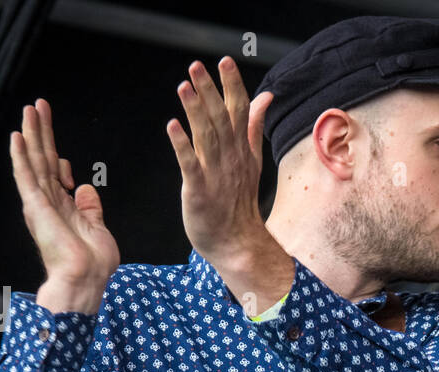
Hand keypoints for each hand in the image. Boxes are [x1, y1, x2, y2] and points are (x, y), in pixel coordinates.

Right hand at [9, 98, 119, 313]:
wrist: (86, 280)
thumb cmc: (93, 263)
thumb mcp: (97, 227)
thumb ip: (90, 207)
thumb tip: (85, 187)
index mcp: (62, 206)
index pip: (56, 169)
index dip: (57, 151)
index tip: (61, 145)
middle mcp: (48, 202)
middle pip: (43, 158)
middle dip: (41, 131)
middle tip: (38, 105)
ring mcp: (41, 203)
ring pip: (34, 161)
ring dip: (31, 134)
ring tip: (29, 109)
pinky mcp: (36, 207)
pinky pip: (26, 176)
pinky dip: (20, 156)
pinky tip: (17, 136)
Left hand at [166, 57, 273, 264]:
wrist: (238, 243)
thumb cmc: (238, 202)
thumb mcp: (251, 159)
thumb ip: (253, 126)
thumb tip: (265, 96)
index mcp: (242, 150)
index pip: (239, 111)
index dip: (232, 85)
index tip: (225, 61)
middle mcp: (230, 159)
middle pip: (221, 119)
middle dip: (209, 91)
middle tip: (196, 66)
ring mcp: (216, 175)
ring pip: (207, 137)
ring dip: (195, 111)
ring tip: (184, 87)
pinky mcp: (199, 192)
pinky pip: (191, 166)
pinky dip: (182, 146)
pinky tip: (173, 126)